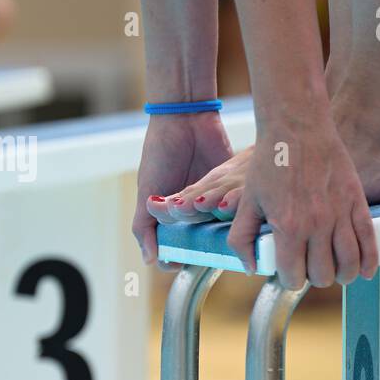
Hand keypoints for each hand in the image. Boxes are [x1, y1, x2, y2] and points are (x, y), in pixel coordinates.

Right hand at [133, 111, 233, 265]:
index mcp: (168, 215)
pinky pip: (235, 207)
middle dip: (201, 244)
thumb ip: (144, 226)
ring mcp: (211, 201)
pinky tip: (233, 213)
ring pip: (218, 228)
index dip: (177, 255)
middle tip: (204, 244)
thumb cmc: (160, 153)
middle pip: (199, 241)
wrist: (185, 118)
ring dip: (218, 229)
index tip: (182, 258)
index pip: (174, 245)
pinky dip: (234, 211)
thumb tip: (149, 261)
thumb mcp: (147, 191)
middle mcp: (190, 211)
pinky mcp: (230, 188)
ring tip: (219, 225)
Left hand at [227, 114, 377, 288]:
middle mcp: (316, 224)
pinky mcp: (357, 202)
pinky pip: (369, 242)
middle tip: (308, 265)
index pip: (293, 277)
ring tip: (332, 269)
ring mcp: (340, 214)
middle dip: (313, 276)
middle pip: (323, 275)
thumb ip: (242, 238)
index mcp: (287, 226)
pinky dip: (368, 262)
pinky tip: (362, 270)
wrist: (297, 128)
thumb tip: (250, 267)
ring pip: (348, 264)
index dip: (289, 279)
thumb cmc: (270, 163)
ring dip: (341, 274)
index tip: (288, 271)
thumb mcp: (247, 201)